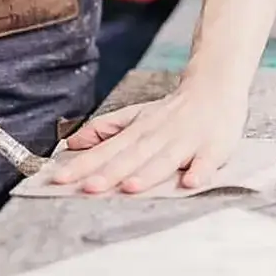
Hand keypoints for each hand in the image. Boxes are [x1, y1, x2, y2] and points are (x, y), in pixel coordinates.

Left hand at [49, 76, 247, 193]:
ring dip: (148, 174)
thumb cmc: (174, 110)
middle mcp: (159, 136)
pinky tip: (190, 183)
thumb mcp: (136, 115)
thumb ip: (106, 128)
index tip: (59, 179)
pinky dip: (199, 171)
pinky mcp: (213, 147)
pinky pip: (206, 161)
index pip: (106, 150)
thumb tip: (72, 143)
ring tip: (129, 188)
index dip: (83, 165)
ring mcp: (186, 141)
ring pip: (165, 159)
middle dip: (110, 173)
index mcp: (138, 131)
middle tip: (88, 189)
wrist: (216, 86)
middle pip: (132, 156)